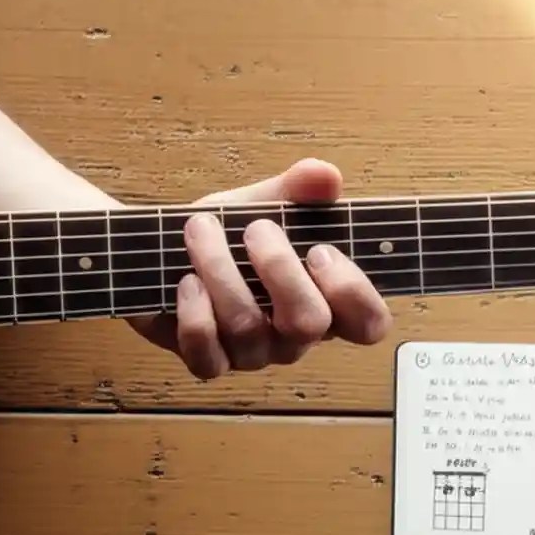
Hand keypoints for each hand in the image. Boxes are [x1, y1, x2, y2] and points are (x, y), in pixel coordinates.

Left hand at [128, 158, 392, 378]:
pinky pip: (207, 356)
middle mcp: (293, 336)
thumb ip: (297, 190)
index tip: (320, 249)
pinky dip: (195, 315)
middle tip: (256, 230)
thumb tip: (325, 175)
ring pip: (248, 329)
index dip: (352, 291)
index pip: (368, 323)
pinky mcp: (208, 359)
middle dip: (280, 268)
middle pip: (309, 324)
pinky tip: (186, 281)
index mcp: (324, 300)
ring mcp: (252, 353)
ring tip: (201, 229)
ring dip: (221, 271)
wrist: (166, 251)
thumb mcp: (263, 204)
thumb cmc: (228, 235)